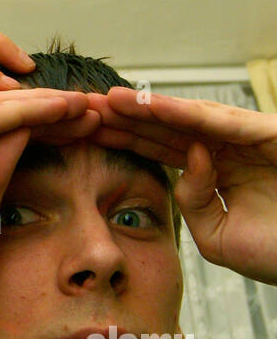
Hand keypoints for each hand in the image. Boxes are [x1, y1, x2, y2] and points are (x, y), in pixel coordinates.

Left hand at [85, 88, 276, 284]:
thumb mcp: (218, 238)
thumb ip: (192, 202)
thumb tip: (187, 162)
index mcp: (216, 171)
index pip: (160, 150)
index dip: (123, 140)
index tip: (83, 134)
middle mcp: (229, 149)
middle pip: (165, 128)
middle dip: (124, 118)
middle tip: (79, 107)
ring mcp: (248, 138)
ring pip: (187, 118)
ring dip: (146, 108)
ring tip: (108, 100)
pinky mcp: (268, 133)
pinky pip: (219, 121)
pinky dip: (183, 113)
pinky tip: (150, 107)